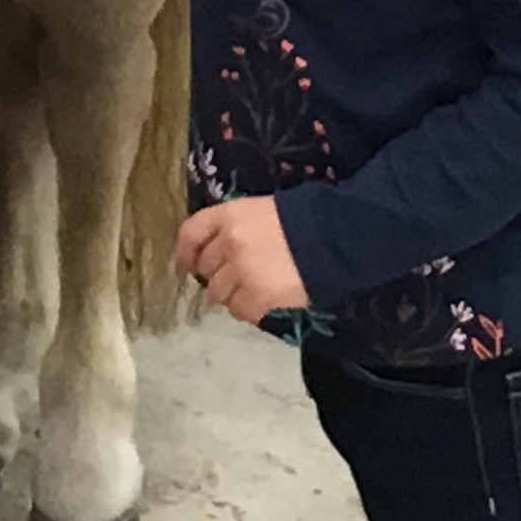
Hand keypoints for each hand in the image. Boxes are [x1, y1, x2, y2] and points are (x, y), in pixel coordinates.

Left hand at [176, 195, 310, 326]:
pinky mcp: (257, 298)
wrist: (334, 237)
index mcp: (228, 216)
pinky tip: (263, 303)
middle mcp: (228, 244)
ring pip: (218, 293)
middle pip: (205, 268)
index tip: (189, 263)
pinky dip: (247, 310)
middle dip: (216, 274)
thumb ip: (238, 226)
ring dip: (231, 294)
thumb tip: (223, 247)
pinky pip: (239, 311)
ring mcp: (241, 273)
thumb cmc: (304, 217)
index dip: (186, 252)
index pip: (190, 234)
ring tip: (251, 291)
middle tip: (234, 278)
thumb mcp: (263, 209)